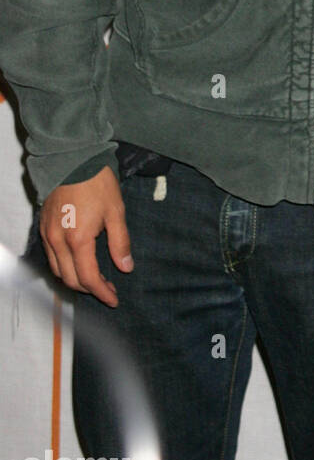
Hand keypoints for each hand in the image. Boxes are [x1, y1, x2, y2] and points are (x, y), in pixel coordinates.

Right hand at [39, 165, 132, 306]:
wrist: (73, 159)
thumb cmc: (97, 183)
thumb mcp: (116, 212)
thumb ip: (120, 242)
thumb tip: (126, 267)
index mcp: (78, 240)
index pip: (88, 278)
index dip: (102, 293)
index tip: (114, 299)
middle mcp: (58, 242)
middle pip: (70, 279)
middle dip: (89, 289)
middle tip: (108, 289)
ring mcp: (47, 235)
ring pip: (57, 270)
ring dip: (75, 280)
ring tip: (95, 279)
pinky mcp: (42, 227)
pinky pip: (51, 257)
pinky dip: (64, 266)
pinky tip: (78, 262)